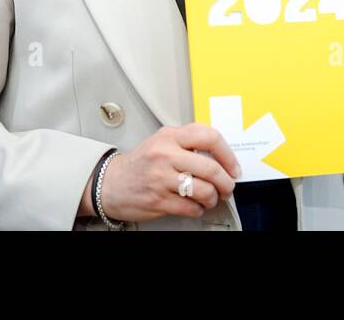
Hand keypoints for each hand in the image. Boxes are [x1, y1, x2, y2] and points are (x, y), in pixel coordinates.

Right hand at [98, 123, 241, 222]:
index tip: (234, 167)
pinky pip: (190, 207)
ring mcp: (161, 178)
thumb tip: (221, 155)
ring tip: (210, 198)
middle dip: (226, 182)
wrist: (110, 183)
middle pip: (210, 168)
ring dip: (213, 198)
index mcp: (170, 136)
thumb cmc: (141, 162)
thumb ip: (188, 141)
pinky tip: (195, 205)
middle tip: (228, 187)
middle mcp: (165, 154)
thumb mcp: (163, 141)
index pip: (209, 137)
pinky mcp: (158, 200)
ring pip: (203, 190)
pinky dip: (198, 209)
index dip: (228, 154)